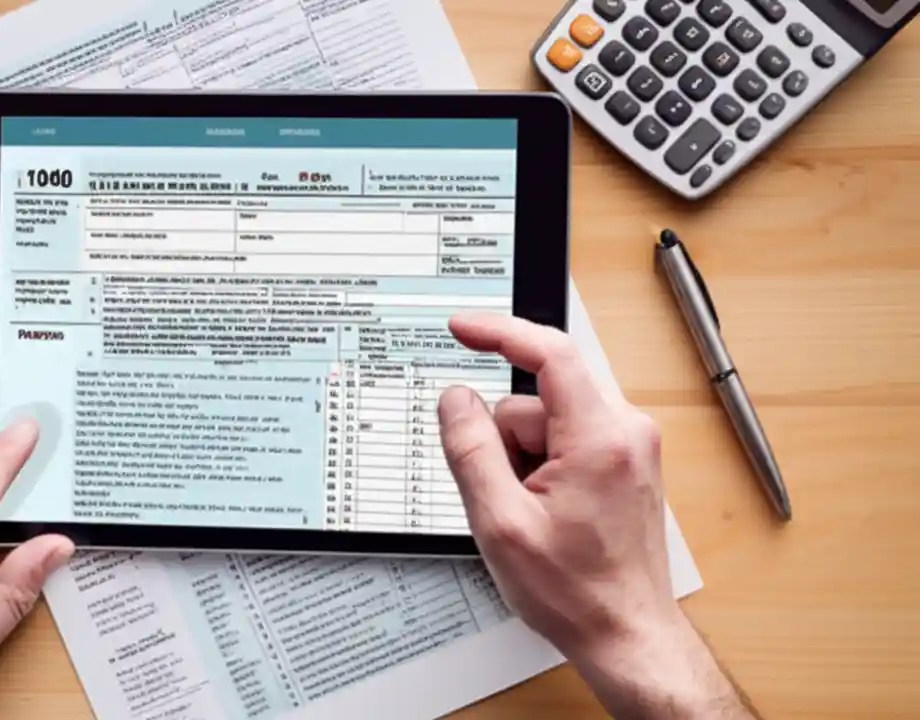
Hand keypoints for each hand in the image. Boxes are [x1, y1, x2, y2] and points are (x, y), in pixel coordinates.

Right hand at [438, 314, 753, 718]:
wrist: (625, 633)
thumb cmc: (576, 592)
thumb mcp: (501, 524)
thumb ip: (470, 450)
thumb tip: (455, 399)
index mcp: (600, 439)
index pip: (548, 353)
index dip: (499, 332)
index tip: (462, 328)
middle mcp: (625, 432)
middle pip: (536, 400)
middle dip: (506, 442)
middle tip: (508, 500)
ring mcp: (629, 446)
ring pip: (545, 423)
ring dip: (522, 461)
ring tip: (533, 516)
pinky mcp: (624, 461)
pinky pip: (563, 440)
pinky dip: (541, 468)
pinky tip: (548, 512)